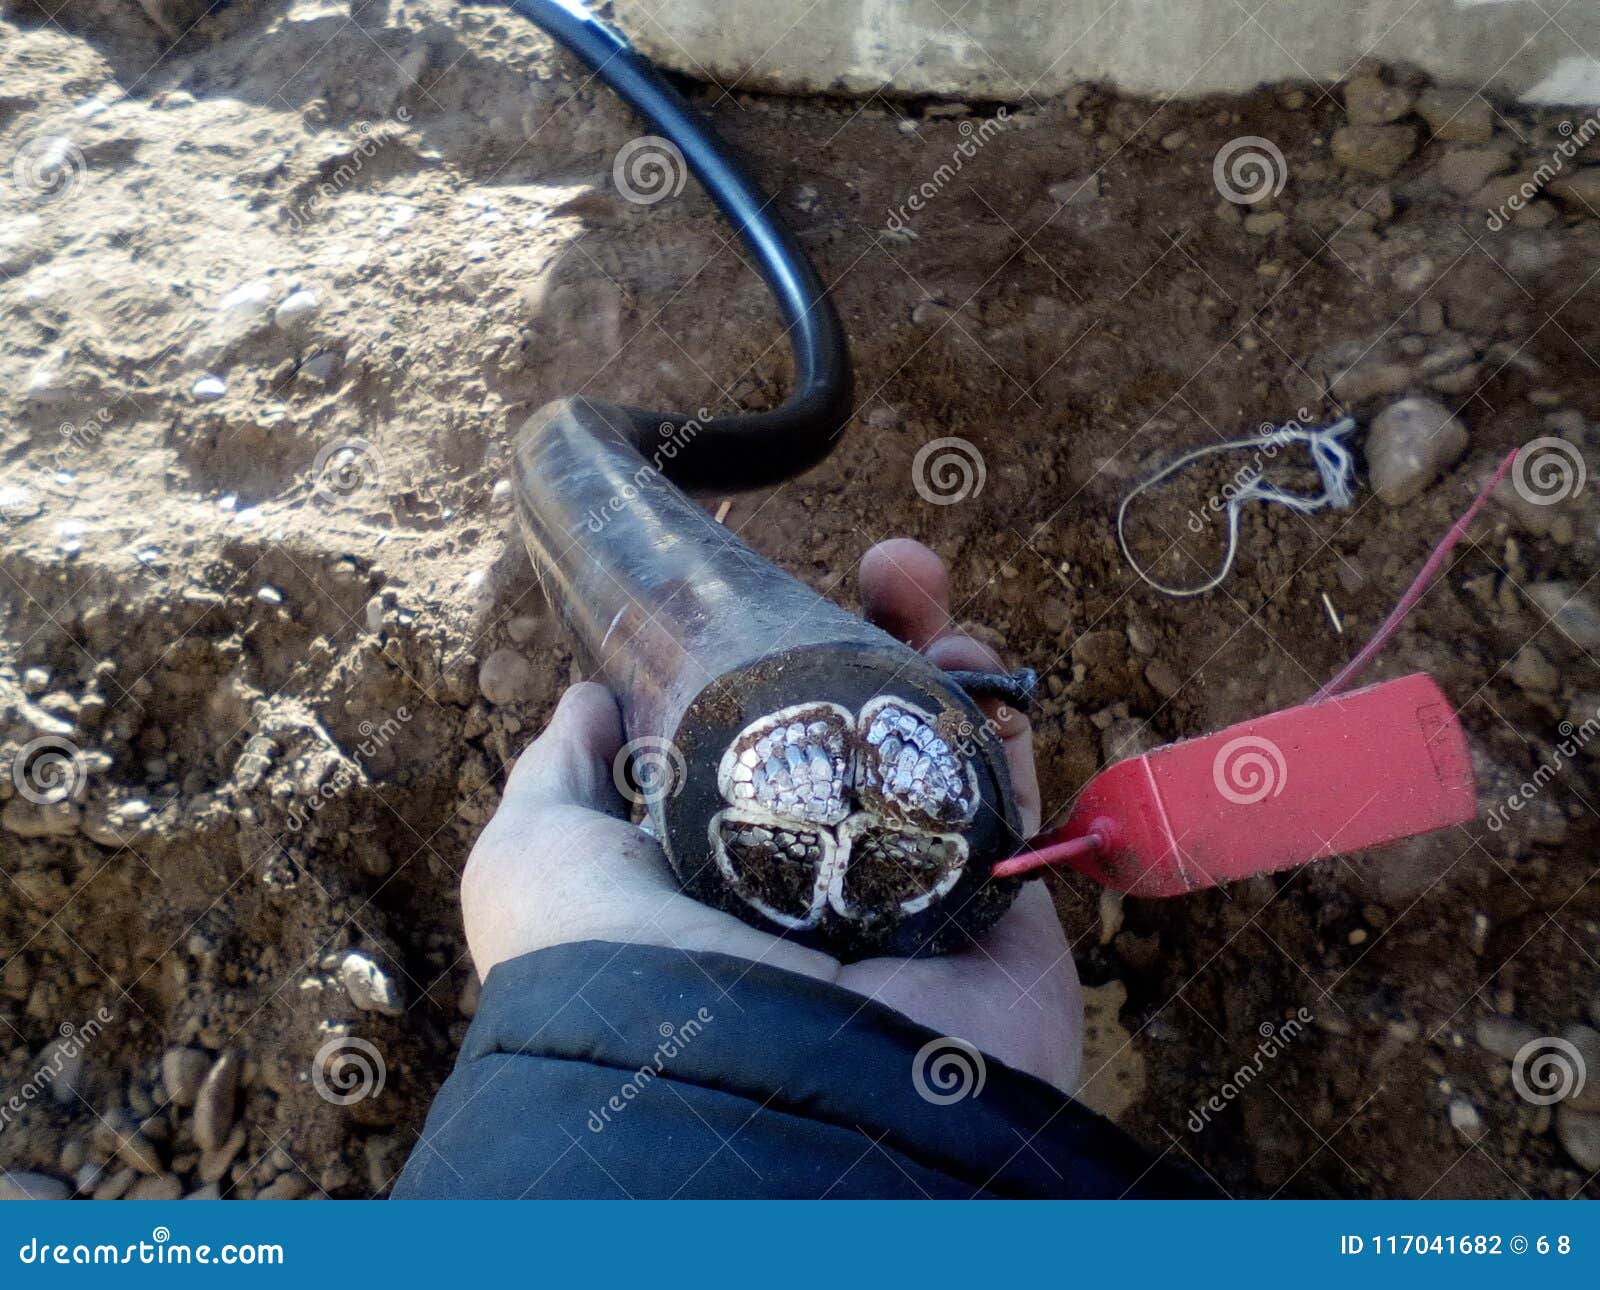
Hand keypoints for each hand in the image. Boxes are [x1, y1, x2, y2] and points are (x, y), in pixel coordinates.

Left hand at [462, 539, 1082, 1091]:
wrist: (748, 1088)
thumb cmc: (613, 971)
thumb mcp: (536, 862)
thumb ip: (560, 777)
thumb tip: (585, 699)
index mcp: (725, 858)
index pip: (767, 733)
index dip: (780, 651)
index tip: (788, 583)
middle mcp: (819, 872)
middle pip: (864, 725)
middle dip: (880, 630)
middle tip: (894, 567)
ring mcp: (910, 892)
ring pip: (940, 748)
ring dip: (946, 653)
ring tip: (927, 591)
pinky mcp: (995, 914)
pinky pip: (1010, 801)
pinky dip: (1001, 724)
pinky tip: (978, 670)